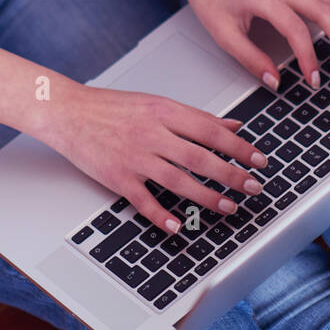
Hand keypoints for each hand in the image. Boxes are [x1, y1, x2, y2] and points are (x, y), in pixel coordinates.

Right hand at [43, 82, 268, 231]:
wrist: (69, 112)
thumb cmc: (112, 107)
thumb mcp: (157, 102)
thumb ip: (195, 117)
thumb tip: (233, 124)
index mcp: (165, 110)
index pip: (210, 129)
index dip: (239, 146)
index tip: (259, 160)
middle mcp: (152, 132)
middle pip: (200, 156)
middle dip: (231, 174)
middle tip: (253, 187)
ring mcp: (135, 157)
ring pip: (178, 180)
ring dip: (207, 197)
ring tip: (229, 207)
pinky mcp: (117, 178)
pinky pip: (144, 200)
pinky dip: (162, 216)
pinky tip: (179, 226)